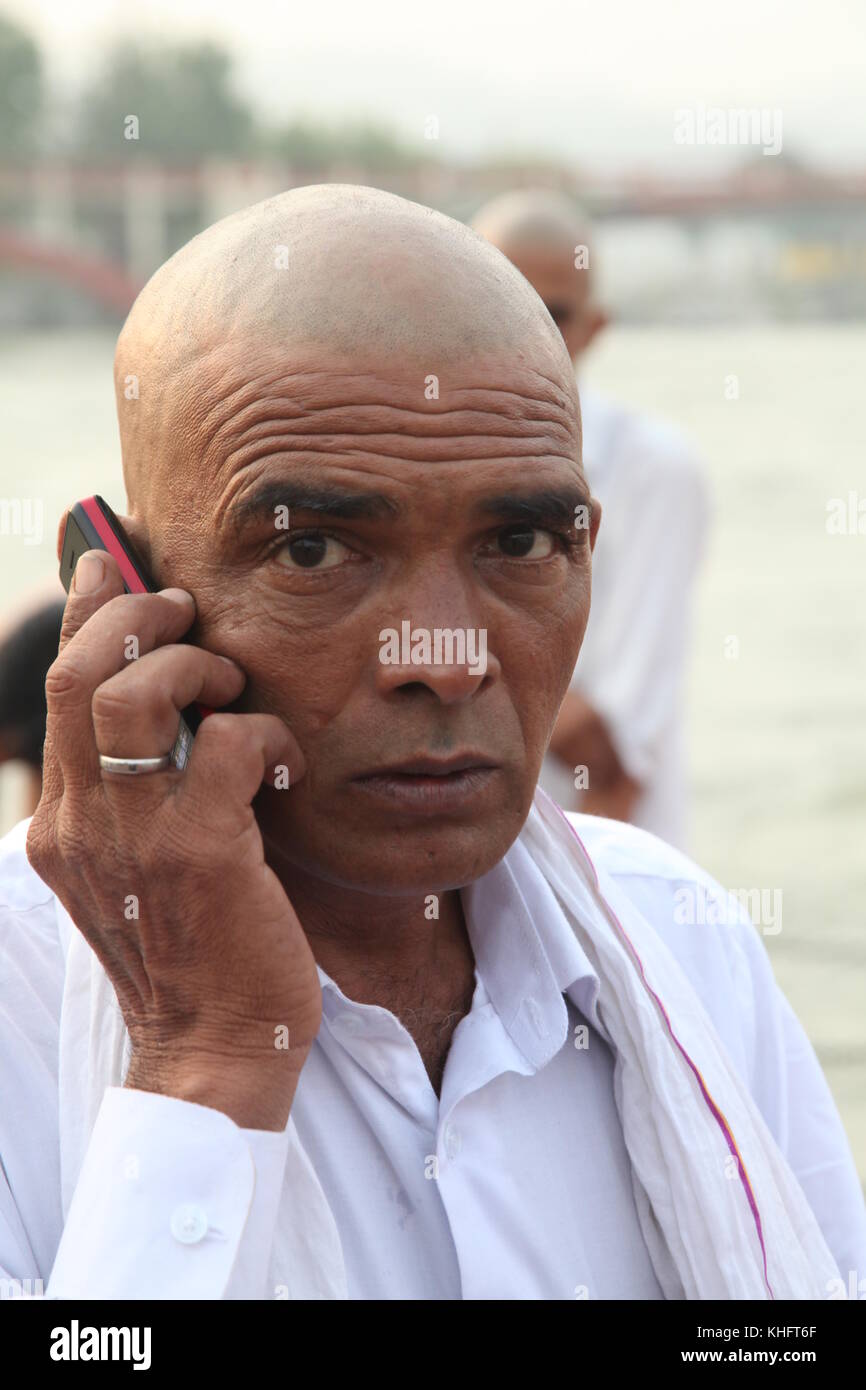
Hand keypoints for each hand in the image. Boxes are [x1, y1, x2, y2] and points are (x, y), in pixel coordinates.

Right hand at [26, 547, 320, 1129]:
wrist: (216, 1049)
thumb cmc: (199, 950)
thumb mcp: (146, 866)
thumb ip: (141, 792)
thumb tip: (177, 706)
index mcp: (65, 822)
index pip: (57, 690)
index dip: (84, 614)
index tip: (109, 563)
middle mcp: (83, 822)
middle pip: (79, 673)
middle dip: (136, 617)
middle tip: (188, 611)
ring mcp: (135, 836)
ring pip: (135, 694)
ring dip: (197, 667)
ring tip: (235, 685)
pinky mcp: (199, 852)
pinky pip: (230, 744)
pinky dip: (268, 734)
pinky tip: (289, 765)